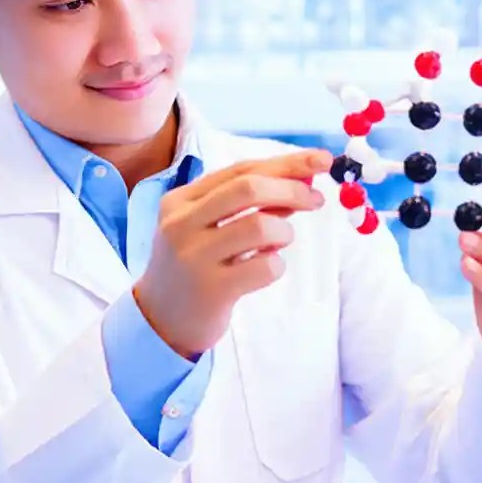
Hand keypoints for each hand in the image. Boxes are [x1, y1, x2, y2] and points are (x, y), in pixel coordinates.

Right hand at [135, 149, 333, 359]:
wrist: (161, 321)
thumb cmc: (194, 266)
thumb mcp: (208, 227)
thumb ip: (247, 204)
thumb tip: (302, 181)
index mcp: (180, 200)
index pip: (240, 170)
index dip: (285, 163)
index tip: (320, 161)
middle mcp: (181, 224)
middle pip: (249, 189)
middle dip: (292, 189)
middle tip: (316, 200)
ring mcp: (194, 257)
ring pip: (261, 227)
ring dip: (284, 233)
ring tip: (277, 245)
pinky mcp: (212, 290)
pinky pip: (266, 267)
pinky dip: (277, 264)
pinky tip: (264, 269)